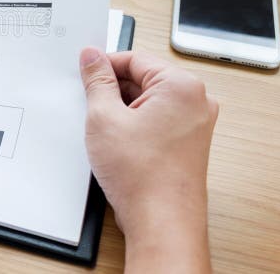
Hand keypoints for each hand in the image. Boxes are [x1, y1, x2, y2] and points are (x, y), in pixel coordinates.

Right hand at [79, 48, 217, 273]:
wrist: (162, 222)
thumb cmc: (143, 175)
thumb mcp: (104, 116)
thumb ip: (96, 80)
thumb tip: (92, 57)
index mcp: (181, 86)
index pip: (135, 58)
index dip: (104, 65)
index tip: (84, 71)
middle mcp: (195, 101)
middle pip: (143, 78)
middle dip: (114, 89)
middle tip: (89, 105)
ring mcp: (195, 124)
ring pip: (148, 101)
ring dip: (123, 109)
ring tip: (104, 129)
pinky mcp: (188, 143)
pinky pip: (156, 120)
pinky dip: (134, 124)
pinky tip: (116, 141)